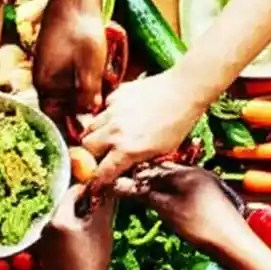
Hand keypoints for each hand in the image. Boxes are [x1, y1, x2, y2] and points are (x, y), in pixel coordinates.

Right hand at [34, 0, 106, 114]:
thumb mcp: (90, 68)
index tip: (90, 120)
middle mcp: (41, 76)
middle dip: (81, 103)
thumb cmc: (81, 32)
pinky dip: (81, 73)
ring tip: (103, 82)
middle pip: (61, 101)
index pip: (55, 114)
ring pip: (66, 85)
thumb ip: (88, 94)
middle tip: (101, 98)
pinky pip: (67, 71)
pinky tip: (96, 66)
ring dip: (83, 87)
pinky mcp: (55, 51)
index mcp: (45, 84)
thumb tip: (88, 114)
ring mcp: (47, 63)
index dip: (72, 120)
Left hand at [38, 185, 113, 269]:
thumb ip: (103, 205)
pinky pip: (58, 234)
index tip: (100, 190)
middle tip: (99, 208)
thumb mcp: (102, 229)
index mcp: (58, 218)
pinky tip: (82, 243)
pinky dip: (69, 233)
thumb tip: (107, 186)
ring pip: (62, 221)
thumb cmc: (91, 261)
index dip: (88, 189)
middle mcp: (45, 226)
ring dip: (76, 219)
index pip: (72, 193)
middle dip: (82, 205)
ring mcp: (42, 240)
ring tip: (92, 227)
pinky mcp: (44, 252)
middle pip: (65, 206)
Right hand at [82, 67, 209, 185]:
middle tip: (102, 155)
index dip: (98, 178)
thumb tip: (124, 168)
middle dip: (92, 154)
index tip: (99, 178)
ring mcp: (113, 112)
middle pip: (87, 147)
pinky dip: (107, 116)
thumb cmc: (178, 123)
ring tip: (109, 136)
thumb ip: (138, 161)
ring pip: (90, 128)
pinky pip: (102, 109)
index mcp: (128, 150)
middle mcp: (115, 132)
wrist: (183, 91)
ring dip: (97, 135)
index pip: (101, 172)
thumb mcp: (162, 152)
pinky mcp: (115, 96)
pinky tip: (121, 117)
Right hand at [113, 164, 249, 256]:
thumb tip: (118, 184)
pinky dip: (171, 194)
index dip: (134, 174)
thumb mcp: (167, 209)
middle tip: (129, 191)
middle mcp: (197, 172)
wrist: (234, 244)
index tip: (118, 182)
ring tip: (144, 199)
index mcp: (186, 171)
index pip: (153, 167)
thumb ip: (143, 195)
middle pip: (164, 171)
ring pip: (174, 180)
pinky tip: (166, 206)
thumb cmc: (200, 226)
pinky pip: (184, 188)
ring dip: (158, 188)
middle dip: (146, 180)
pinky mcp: (210, 196)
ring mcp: (206, 183)